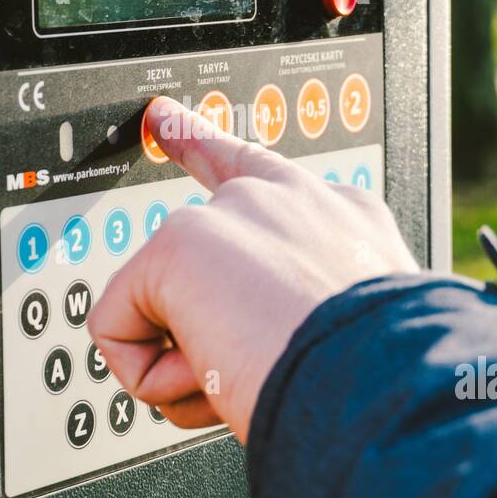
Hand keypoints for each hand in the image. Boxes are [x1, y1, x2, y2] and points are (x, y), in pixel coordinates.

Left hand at [87, 95, 418, 442]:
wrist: (377, 380)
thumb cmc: (378, 377)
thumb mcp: (355, 335)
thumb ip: (302, 316)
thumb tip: (244, 353)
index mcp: (343, 220)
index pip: (268, 174)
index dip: (216, 146)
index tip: (175, 117)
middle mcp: (289, 200)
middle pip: (210, 168)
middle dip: (184, 160)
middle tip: (161, 118)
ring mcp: (232, 213)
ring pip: (168, 294)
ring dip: (190, 362)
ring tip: (246, 378)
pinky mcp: (179, 245)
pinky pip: (118, 329)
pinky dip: (150, 379)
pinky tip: (208, 377)